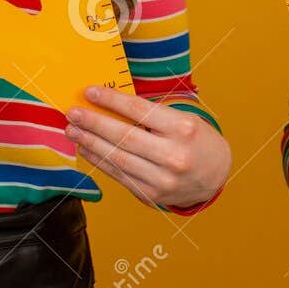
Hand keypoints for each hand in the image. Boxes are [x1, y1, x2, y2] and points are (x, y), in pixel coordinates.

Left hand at [65, 86, 229, 210]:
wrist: (215, 175)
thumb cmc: (195, 140)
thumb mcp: (182, 120)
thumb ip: (150, 115)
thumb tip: (106, 105)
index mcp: (184, 129)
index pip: (140, 111)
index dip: (111, 101)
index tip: (90, 92)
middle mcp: (174, 156)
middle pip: (124, 136)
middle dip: (94, 123)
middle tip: (73, 113)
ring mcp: (162, 179)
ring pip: (118, 158)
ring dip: (90, 143)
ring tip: (73, 131)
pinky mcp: (151, 195)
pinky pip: (119, 175)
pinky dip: (99, 161)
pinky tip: (86, 149)